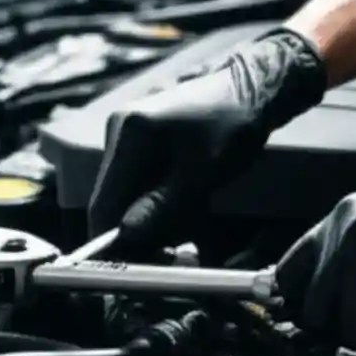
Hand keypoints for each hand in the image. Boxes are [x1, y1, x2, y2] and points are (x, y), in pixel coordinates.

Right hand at [87, 27, 325, 251]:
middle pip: (114, 202)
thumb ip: (162, 205)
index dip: (111, 241)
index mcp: (129, 133)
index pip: (102, 203)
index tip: (132, 267)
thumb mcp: (202, 171)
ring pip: (129, 197)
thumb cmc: (233, 124)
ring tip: (192, 223)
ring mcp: (129, 136)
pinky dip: (161, 202)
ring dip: (155, 219)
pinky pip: (142, 184)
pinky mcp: (141, 142)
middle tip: (175, 254)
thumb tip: (126, 234)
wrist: (252, 88)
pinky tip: (189, 204)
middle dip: (140, 231)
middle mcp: (119, 131)